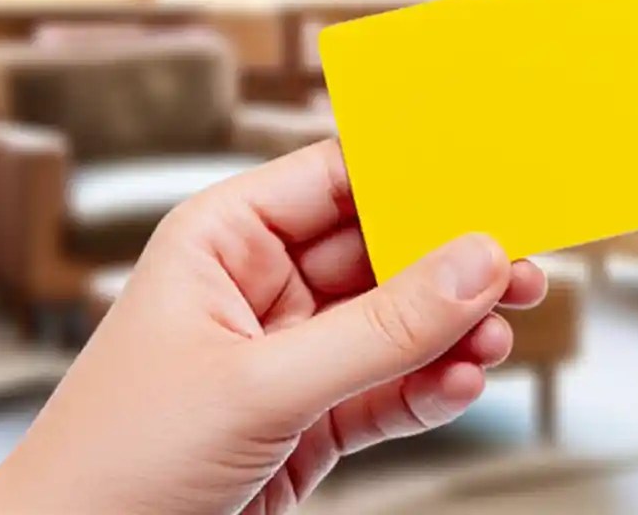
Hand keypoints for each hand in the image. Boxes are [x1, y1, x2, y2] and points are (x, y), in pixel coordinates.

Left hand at [0, 141, 545, 514]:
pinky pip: (390, 388)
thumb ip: (379, 328)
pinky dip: (430, 388)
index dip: (414, 175)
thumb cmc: (116, 462)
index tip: (490, 178)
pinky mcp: (313, 418)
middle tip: (521, 265)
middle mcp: (263, 288)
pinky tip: (462, 383)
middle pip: (381, 253)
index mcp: (226, 240)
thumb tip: (476, 263)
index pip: (338, 179)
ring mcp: (292, 356)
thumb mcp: (259, 384)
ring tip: (500, 334)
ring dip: (452, 330)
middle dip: (452, 263)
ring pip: (396, 325)